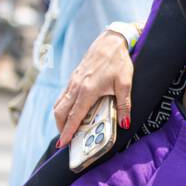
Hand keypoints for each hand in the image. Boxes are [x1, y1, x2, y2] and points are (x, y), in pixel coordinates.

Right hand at [53, 29, 133, 146]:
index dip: (68, 131)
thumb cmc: (119, 62)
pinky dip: (63, 107)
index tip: (63, 144)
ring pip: (59, 104)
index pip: (74, 116)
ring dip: (60, 118)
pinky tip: (71, 111)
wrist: (111, 41)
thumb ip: (124, 105)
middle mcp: (76, 87)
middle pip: (60, 112)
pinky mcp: (74, 77)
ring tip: (66, 128)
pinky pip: (63, 96)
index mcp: (88, 91)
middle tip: (66, 139)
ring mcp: (73, 81)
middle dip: (61, 127)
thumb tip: (125, 124)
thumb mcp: (125, 84)